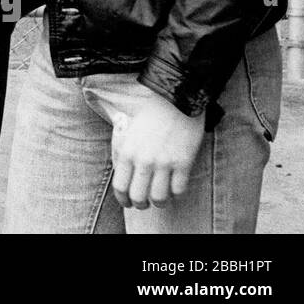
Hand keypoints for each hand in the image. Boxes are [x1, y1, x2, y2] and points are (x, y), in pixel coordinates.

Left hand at [110, 90, 205, 208]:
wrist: (174, 99)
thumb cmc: (148, 114)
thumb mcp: (125, 130)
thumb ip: (121, 152)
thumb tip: (120, 175)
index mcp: (126, 152)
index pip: (120, 187)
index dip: (124, 200)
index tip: (128, 203)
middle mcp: (143, 160)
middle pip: (138, 198)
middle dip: (141, 204)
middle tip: (146, 203)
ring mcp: (164, 163)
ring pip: (159, 198)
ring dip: (160, 202)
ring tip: (161, 198)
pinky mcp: (183, 163)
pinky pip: (179, 190)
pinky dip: (177, 193)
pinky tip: (175, 187)